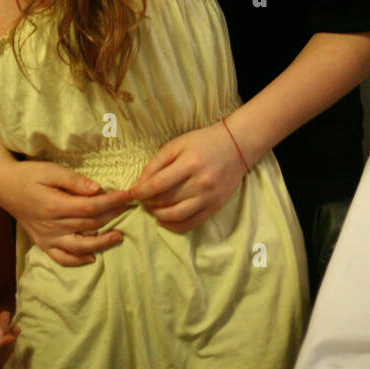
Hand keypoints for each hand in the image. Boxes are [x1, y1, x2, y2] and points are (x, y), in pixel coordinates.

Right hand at [0, 160, 131, 265]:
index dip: (112, 202)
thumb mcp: (50, 171)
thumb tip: (98, 189)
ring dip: (101, 243)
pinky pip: (61, 257)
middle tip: (129, 207)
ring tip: (119, 236)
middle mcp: (52, 226)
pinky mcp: (42, 243)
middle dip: (112, 216)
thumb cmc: (29, 175)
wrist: (4, 187)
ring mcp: (47, 237)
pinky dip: (77, 260)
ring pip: (79, 246)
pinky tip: (91, 257)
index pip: (91, 207)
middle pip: (89, 225)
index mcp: (54, 206)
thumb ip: (74, 181)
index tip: (128, 194)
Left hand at [126, 123, 246, 233]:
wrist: (236, 146)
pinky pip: (190, 224)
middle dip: (148, 202)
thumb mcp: (177, 144)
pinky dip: (173, 226)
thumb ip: (156, 163)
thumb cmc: (203, 142)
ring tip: (153, 208)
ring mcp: (209, 197)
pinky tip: (164, 219)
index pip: (157, 185)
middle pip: (165, 201)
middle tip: (142, 198)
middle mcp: (200, 183)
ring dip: (158, 215)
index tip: (132, 192)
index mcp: (189, 163)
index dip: (140, 192)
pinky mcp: (215, 207)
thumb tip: (139, 184)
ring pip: (175, 216)